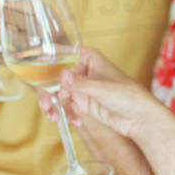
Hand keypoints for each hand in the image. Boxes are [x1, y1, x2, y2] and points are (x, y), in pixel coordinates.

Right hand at [41, 48, 172, 149]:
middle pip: (58, 78)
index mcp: (90, 59)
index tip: (34, 63)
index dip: (50, 57)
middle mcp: (84, 72)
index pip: (66, 53)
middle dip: (49, 92)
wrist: (140, 118)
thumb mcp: (101, 88)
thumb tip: (61, 76)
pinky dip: (68, 114)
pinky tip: (75, 121)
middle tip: (46, 105)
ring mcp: (84, 89)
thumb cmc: (128, 95)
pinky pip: (69, 107)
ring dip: (56, 106)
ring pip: (61, 94)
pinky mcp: (86, 104)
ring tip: (54, 117)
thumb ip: (80, 83)